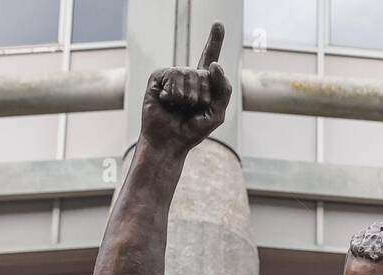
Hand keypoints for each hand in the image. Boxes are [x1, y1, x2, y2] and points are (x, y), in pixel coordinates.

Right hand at [140, 22, 231, 155]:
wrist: (170, 141)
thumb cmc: (192, 130)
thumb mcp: (217, 113)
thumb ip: (223, 89)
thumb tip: (214, 64)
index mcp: (203, 83)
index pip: (209, 57)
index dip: (214, 41)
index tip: (219, 24)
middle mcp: (187, 76)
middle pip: (205, 74)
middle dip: (202, 96)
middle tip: (191, 109)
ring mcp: (173, 75)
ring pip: (189, 75)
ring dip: (187, 97)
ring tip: (179, 107)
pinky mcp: (158, 76)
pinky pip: (173, 77)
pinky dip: (173, 94)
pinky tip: (166, 102)